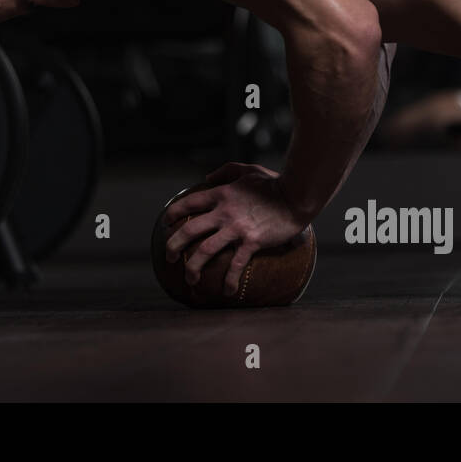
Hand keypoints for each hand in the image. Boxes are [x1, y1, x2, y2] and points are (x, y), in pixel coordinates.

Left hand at [162, 163, 310, 295]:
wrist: (296, 196)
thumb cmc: (273, 182)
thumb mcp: (246, 169)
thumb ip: (225, 171)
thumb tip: (206, 177)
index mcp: (220, 194)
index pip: (188, 203)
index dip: (172, 213)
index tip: (165, 223)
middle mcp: (223, 212)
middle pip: (189, 231)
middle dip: (173, 246)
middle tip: (169, 258)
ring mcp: (236, 228)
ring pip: (205, 251)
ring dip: (193, 267)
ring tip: (189, 278)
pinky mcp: (252, 242)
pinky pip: (236, 265)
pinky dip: (230, 280)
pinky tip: (227, 291)